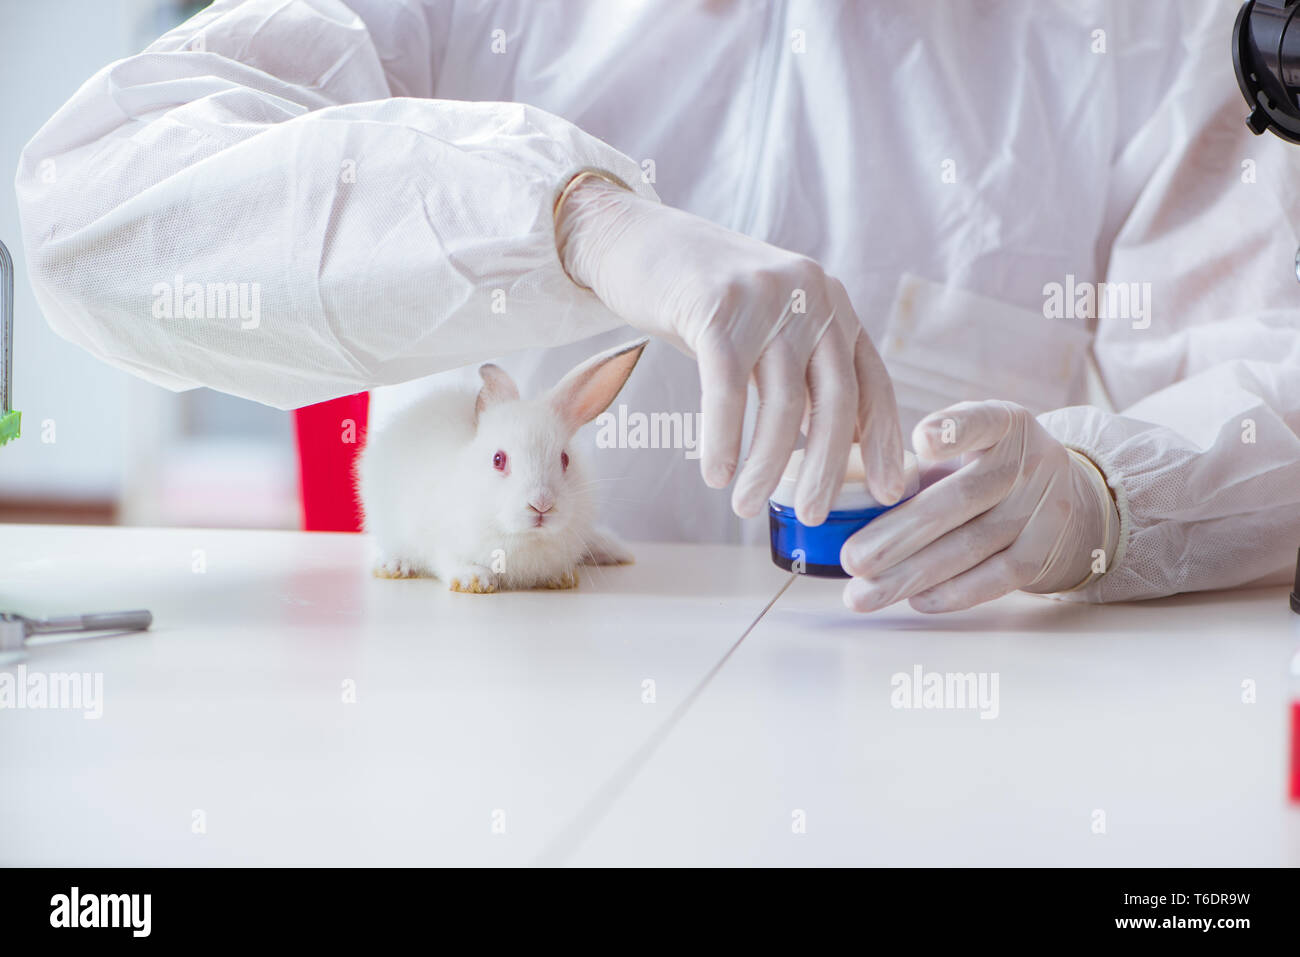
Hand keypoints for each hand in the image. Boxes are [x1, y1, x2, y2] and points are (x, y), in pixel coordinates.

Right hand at [555, 174, 903, 524]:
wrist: (636, 239)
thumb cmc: (700, 299)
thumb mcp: (765, 328)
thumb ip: (799, 372)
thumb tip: (828, 445)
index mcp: (832, 304)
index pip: (872, 380)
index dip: (882, 439)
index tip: (890, 491)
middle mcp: (813, 294)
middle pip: (835, 397)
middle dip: (826, 467)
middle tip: (811, 516)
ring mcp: (768, 296)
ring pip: (781, 401)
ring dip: (764, 464)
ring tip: (745, 506)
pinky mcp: (717, 305)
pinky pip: (727, 388)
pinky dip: (723, 437)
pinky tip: (715, 474)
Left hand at [840, 400, 1119, 612]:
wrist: (1062, 497)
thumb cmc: (984, 469)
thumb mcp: (964, 450)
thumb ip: (920, 469)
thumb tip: (848, 507)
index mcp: (1003, 424)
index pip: (980, 421)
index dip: (952, 432)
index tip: (920, 441)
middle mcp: (1029, 462)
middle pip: (961, 499)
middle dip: (899, 534)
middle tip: (851, 559)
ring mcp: (1043, 509)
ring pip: (971, 546)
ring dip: (912, 574)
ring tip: (863, 594)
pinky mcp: (1045, 551)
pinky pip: (996, 577)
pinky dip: (953, 592)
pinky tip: (914, 599)